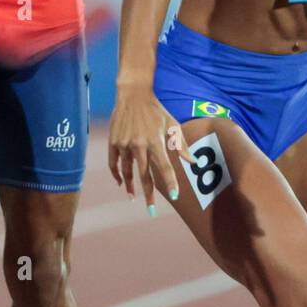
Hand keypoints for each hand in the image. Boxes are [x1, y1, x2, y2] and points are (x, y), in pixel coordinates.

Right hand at [108, 87, 192, 211]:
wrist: (133, 95)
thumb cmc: (156, 111)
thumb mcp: (172, 124)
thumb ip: (181, 145)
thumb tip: (193, 162)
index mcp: (155, 141)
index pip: (165, 167)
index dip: (170, 182)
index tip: (175, 196)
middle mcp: (139, 144)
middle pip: (144, 175)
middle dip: (149, 195)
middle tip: (152, 211)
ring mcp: (124, 144)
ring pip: (127, 171)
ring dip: (130, 186)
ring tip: (134, 197)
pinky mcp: (113, 142)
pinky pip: (113, 163)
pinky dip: (116, 174)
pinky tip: (120, 182)